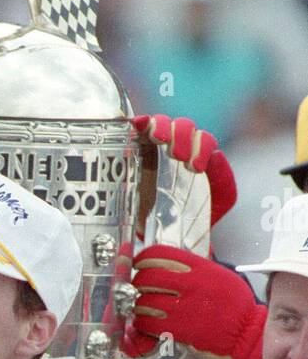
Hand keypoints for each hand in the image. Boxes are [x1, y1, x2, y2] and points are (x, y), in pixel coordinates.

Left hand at [122, 244, 266, 358]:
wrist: (246, 336)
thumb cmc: (235, 307)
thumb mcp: (220, 277)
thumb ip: (196, 269)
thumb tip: (171, 263)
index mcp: (201, 268)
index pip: (160, 255)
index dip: (143, 259)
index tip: (138, 264)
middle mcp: (191, 285)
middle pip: (147, 278)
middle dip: (137, 284)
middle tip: (137, 289)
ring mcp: (184, 308)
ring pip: (144, 302)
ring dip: (138, 306)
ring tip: (142, 309)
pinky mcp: (179, 330)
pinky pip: (148, 323)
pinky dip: (143, 323)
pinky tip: (147, 324)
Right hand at [131, 114, 236, 228]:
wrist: (167, 235)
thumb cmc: (195, 215)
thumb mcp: (220, 199)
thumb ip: (224, 178)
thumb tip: (216, 154)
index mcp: (200, 153)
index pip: (203, 139)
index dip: (201, 148)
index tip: (195, 168)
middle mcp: (179, 145)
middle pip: (183, 126)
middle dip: (182, 137)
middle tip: (178, 155)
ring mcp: (155, 146)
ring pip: (162, 123)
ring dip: (163, 127)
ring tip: (160, 140)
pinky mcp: (135, 150)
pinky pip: (139, 130)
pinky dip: (140, 123)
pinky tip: (139, 125)